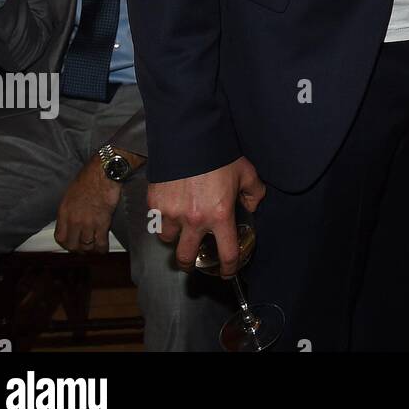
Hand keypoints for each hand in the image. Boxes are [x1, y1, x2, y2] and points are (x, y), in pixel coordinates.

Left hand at [55, 156, 121, 252]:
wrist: (103, 173)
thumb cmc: (89, 178)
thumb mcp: (70, 193)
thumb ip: (70, 209)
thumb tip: (73, 217)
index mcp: (64, 212)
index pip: (60, 237)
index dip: (65, 243)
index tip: (71, 243)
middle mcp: (74, 220)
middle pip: (72, 244)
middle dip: (78, 249)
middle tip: (84, 248)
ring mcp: (88, 223)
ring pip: (86, 246)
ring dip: (90, 249)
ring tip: (94, 249)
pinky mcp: (102, 223)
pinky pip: (100, 242)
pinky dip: (102, 248)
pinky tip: (103, 249)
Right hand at [147, 156, 265, 274]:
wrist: (190, 137)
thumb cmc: (220, 155)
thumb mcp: (246, 172)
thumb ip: (254, 192)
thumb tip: (252, 205)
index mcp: (220, 215)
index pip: (225, 253)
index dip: (228, 268)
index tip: (226, 271)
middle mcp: (194, 220)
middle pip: (185, 257)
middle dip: (188, 263)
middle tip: (191, 260)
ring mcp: (171, 213)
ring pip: (168, 238)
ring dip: (174, 236)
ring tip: (180, 227)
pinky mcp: (154, 202)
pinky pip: (156, 219)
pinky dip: (162, 218)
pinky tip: (170, 209)